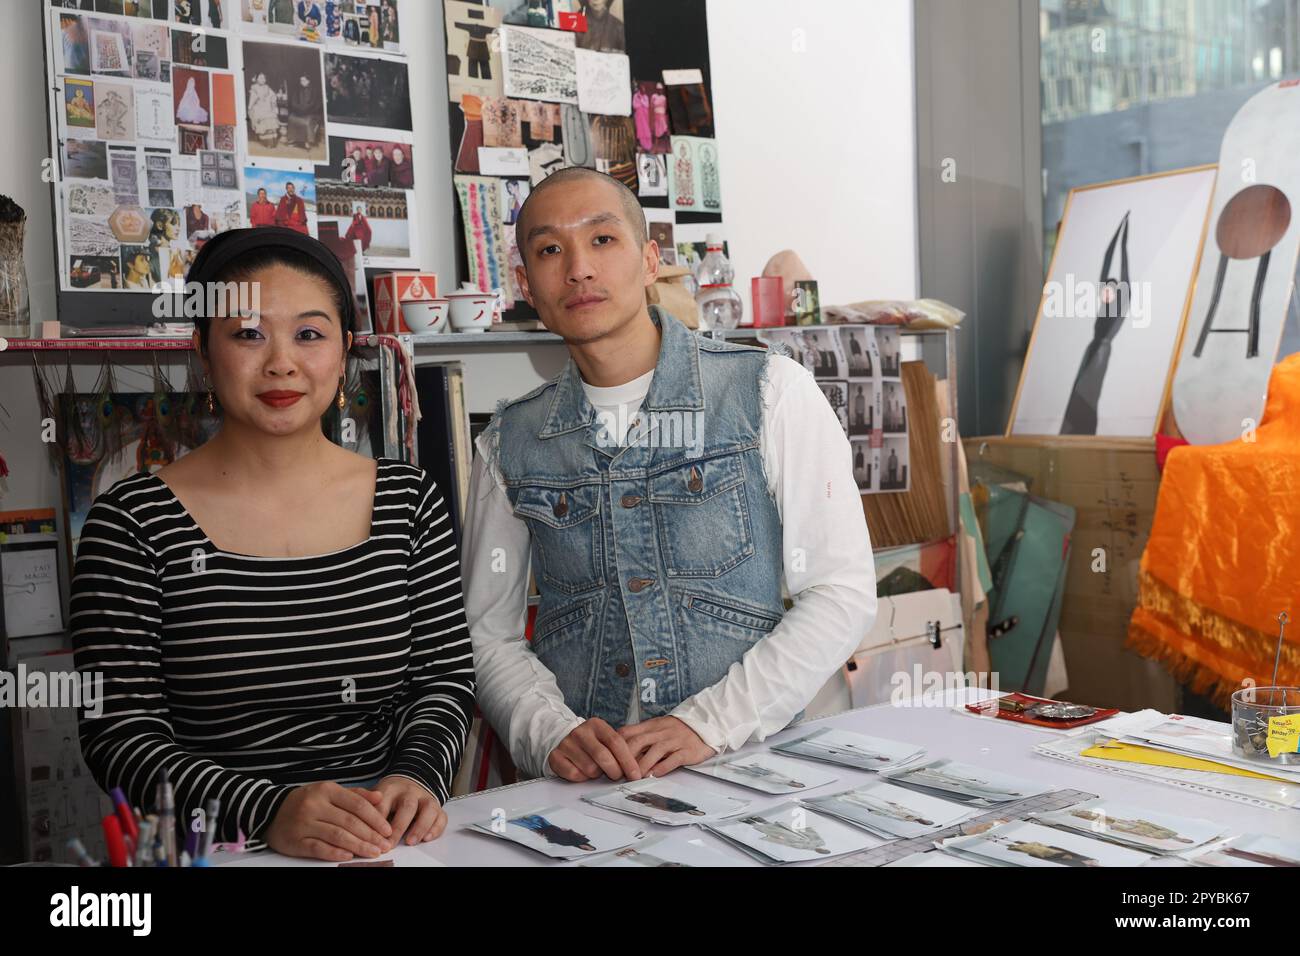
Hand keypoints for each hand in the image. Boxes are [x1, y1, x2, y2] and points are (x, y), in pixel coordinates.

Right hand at [265, 780, 392, 861]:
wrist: (270, 811)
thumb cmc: (306, 801)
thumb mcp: (329, 792)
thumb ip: (355, 794)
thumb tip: (379, 797)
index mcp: (326, 790)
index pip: (357, 805)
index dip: (375, 819)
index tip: (388, 830)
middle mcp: (315, 805)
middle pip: (350, 822)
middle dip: (371, 835)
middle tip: (385, 845)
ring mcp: (304, 823)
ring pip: (337, 836)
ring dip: (359, 846)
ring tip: (374, 853)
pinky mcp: (295, 840)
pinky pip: (318, 848)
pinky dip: (336, 853)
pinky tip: (349, 856)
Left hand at [370, 775, 446, 848]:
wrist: (408, 782)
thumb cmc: (389, 795)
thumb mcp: (375, 795)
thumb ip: (367, 805)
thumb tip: (357, 821)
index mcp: (390, 789)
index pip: (383, 803)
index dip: (377, 820)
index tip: (373, 836)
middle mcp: (410, 792)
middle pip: (407, 805)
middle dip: (399, 826)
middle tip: (390, 844)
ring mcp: (425, 798)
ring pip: (428, 809)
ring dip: (420, 826)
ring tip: (411, 841)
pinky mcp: (437, 807)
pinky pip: (441, 816)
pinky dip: (436, 828)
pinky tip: (427, 838)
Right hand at [547, 717, 643, 781]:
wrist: (564, 740)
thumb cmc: (592, 743)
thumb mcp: (606, 739)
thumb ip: (621, 750)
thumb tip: (637, 770)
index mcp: (596, 725)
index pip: (616, 742)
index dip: (628, 760)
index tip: (635, 775)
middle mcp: (580, 732)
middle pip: (603, 756)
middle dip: (614, 771)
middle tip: (617, 776)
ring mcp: (566, 744)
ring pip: (589, 769)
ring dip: (596, 774)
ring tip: (596, 769)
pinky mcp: (555, 756)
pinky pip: (574, 774)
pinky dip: (582, 778)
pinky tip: (583, 772)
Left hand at [618, 716, 714, 776]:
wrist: (705, 723)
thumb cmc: (677, 730)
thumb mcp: (657, 728)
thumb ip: (641, 737)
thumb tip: (621, 753)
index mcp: (651, 726)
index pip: (628, 732)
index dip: (616, 746)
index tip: (608, 760)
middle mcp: (661, 732)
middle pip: (638, 741)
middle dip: (626, 758)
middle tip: (619, 773)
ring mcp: (674, 740)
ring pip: (655, 751)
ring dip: (643, 765)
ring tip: (635, 778)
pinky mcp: (687, 750)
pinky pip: (674, 758)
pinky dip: (664, 767)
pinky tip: (656, 774)